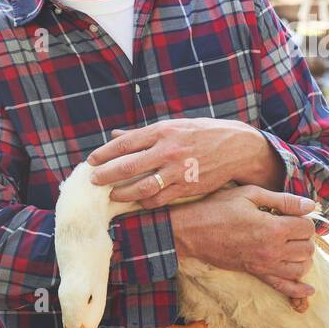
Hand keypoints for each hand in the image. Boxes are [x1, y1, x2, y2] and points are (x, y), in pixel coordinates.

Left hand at [86, 118, 284, 207]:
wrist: (237, 147)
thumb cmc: (201, 133)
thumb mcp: (173, 126)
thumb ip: (143, 134)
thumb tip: (115, 135)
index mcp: (162, 131)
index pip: (125, 143)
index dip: (105, 153)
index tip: (91, 161)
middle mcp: (168, 150)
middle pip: (129, 166)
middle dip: (106, 175)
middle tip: (93, 181)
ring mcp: (178, 171)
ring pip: (142, 186)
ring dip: (123, 192)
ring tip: (112, 194)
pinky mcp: (187, 187)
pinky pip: (159, 199)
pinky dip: (145, 201)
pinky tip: (137, 201)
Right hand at [171, 185, 317, 309]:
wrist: (192, 232)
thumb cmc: (218, 209)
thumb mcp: (249, 194)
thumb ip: (283, 200)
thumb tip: (311, 206)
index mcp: (273, 228)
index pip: (307, 227)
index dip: (303, 218)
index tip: (290, 213)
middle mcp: (273, 250)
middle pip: (308, 248)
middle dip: (304, 236)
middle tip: (290, 226)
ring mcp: (265, 265)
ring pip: (301, 267)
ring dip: (302, 256)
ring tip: (292, 245)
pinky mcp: (256, 273)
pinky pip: (282, 286)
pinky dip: (297, 290)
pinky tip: (307, 290)